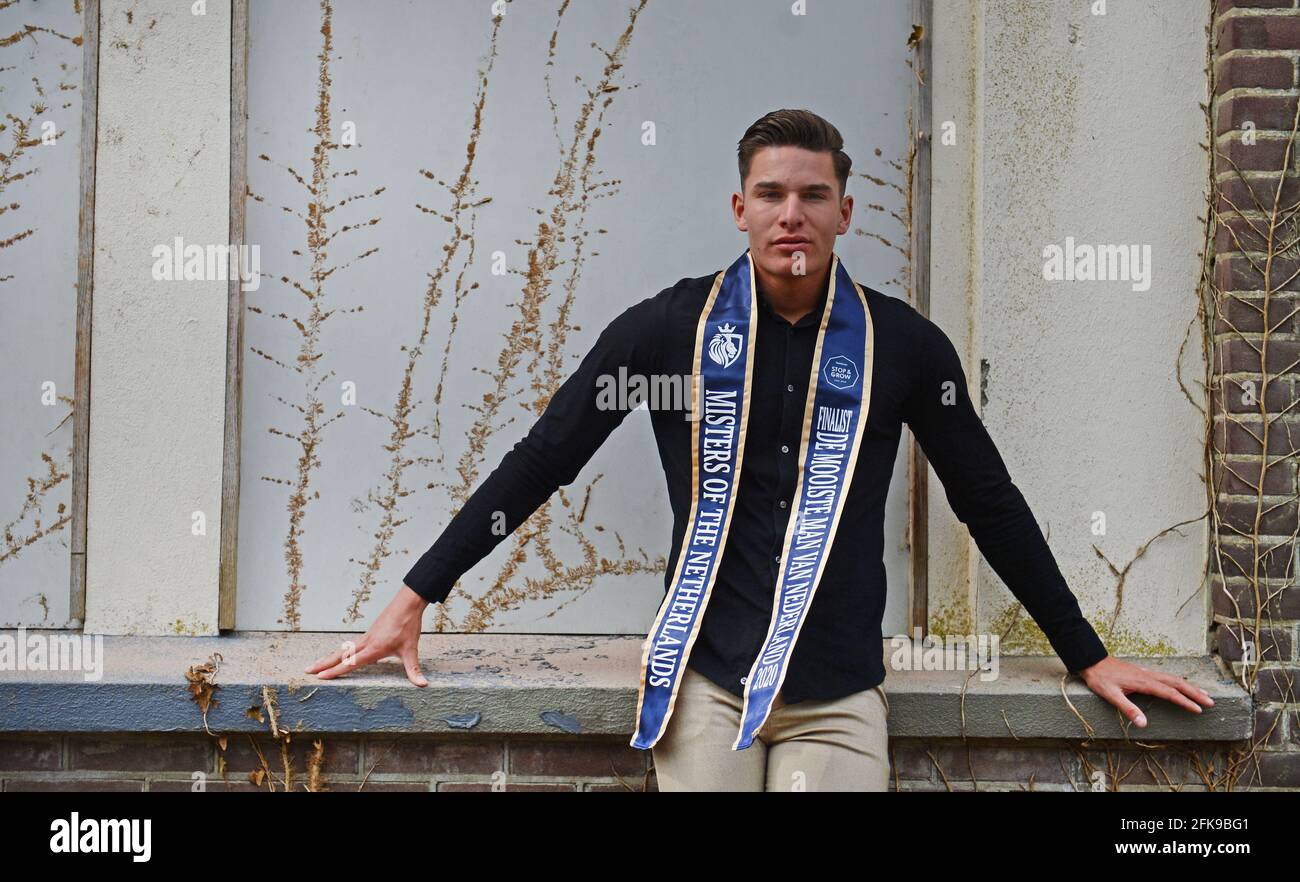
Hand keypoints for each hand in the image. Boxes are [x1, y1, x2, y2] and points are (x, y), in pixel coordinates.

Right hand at [304, 584, 430, 686]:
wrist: (407, 603)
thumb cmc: (408, 625)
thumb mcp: (411, 649)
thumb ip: (414, 669)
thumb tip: (422, 684)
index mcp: (374, 648)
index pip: (351, 663)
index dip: (335, 671)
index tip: (320, 676)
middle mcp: (366, 642)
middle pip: (340, 655)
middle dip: (323, 664)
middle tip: (307, 670)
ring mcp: (366, 636)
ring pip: (343, 649)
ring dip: (329, 657)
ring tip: (316, 664)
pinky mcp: (369, 633)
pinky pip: (350, 644)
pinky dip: (340, 651)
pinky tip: (338, 654)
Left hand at [1078, 656, 1213, 727]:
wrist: (1092, 661)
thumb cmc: (1100, 678)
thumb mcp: (1111, 695)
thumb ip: (1128, 709)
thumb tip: (1144, 724)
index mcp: (1143, 682)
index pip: (1169, 693)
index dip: (1185, 702)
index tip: (1199, 709)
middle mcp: (1148, 676)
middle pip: (1177, 683)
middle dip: (1195, 693)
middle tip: (1211, 702)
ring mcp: (1146, 673)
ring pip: (1173, 679)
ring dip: (1189, 687)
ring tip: (1203, 694)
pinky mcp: (1143, 672)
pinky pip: (1166, 677)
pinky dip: (1178, 682)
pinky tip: (1181, 686)